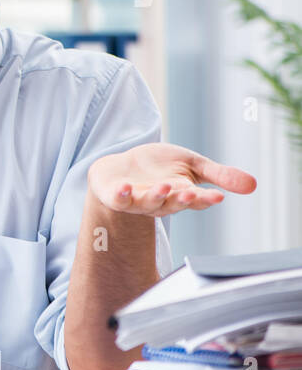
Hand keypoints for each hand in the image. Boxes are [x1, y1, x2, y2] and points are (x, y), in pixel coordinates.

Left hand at [87, 143, 256, 216]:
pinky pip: (119, 199)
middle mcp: (161, 202)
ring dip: (156, 196)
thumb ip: (219, 174)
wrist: (121, 168)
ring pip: (148, 203)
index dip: (206, 199)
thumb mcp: (192, 165)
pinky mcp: (116, 196)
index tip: (217, 196)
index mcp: (181, 195)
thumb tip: (253, 185)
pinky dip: (122, 195)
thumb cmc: (158, 167)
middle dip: (182, 200)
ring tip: (164, 187)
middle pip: (173, 204)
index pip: (197, 199)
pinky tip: (125, 187)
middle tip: (191, 194)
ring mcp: (137, 201)